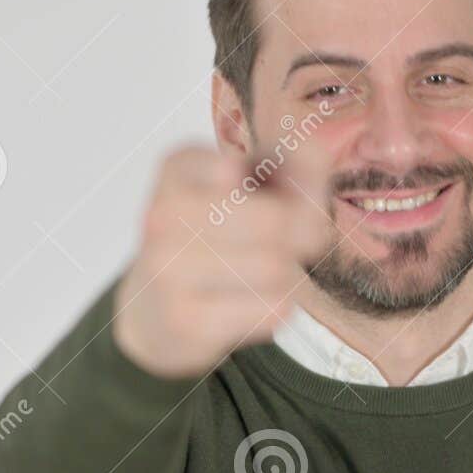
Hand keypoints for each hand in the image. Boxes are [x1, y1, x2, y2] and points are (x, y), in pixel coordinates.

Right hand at [112, 145, 325, 377]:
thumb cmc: (216, 239)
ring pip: (275, 268)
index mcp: (178, 169)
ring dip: (287, 275)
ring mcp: (166, 269)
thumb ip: (298, 160)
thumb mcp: (251, 183)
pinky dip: (276, 307)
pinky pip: (271, 309)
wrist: (152, 312)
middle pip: (274, 221)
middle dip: (301, 234)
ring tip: (263, 273)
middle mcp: (162, 214)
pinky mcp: (185, 320)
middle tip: (294, 242)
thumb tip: (320, 152)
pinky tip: (250, 302)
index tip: (277, 197)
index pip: (250, 163)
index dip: (291, 183)